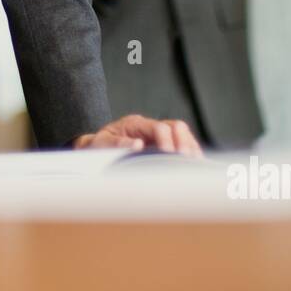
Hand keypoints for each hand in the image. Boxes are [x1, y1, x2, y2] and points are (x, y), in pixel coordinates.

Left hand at [73, 114, 203, 156]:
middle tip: (187, 160)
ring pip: (182, 135)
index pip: (158, 127)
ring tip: (195, 165)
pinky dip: (189, 154)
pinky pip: (181, 145)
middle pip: (176, 126)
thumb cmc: (98, 146)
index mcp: (135, 123)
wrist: (95, 148)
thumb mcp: (101, 143)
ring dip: (190, 148)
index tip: (169, 156)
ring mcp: (157, 135)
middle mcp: (149, 126)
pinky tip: (194, 166)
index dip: (166, 141)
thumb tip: (137, 145)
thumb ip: (117, 143)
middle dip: (184, 142)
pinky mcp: (161, 145)